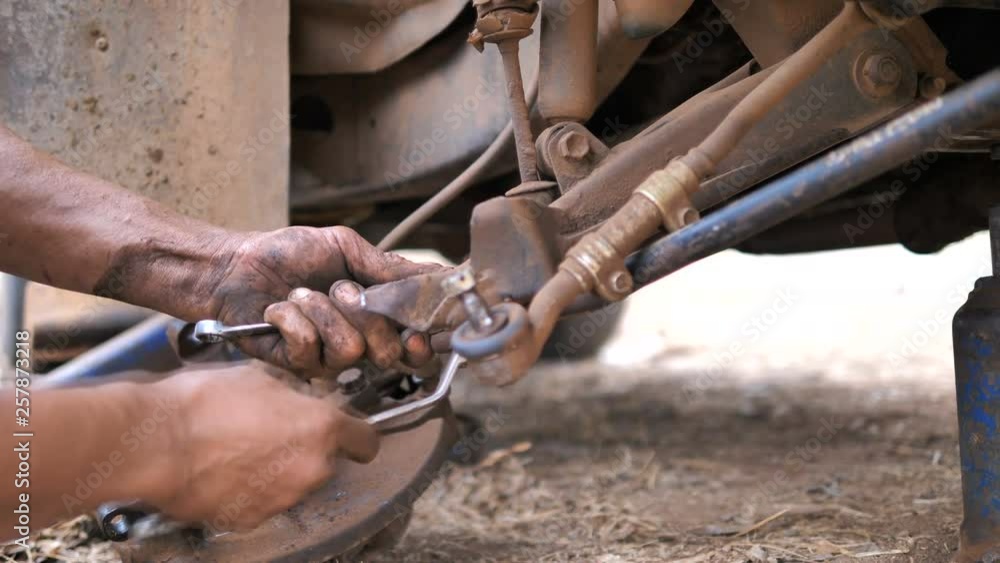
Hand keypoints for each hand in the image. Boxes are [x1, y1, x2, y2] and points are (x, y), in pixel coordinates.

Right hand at [148, 364, 377, 530]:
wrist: (156, 442)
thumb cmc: (204, 402)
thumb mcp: (259, 378)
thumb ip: (293, 396)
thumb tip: (298, 401)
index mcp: (321, 428)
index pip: (366, 441)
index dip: (356, 434)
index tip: (347, 431)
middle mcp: (311, 469)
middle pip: (324, 462)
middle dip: (305, 449)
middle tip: (270, 430)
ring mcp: (282, 499)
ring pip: (292, 483)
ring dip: (275, 470)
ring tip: (237, 448)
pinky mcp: (251, 519)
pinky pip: (261, 503)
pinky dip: (248, 491)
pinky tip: (222, 471)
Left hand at [205, 226, 437, 376]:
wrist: (236, 266)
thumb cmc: (290, 254)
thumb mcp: (344, 246)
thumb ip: (387, 266)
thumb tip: (436, 273)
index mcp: (376, 315)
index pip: (413, 344)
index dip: (421, 342)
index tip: (415, 328)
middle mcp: (358, 341)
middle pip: (389, 352)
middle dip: (367, 314)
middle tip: (341, 289)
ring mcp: (327, 357)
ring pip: (351, 349)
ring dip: (323, 311)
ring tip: (300, 295)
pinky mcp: (296, 364)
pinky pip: (310, 348)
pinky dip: (292, 318)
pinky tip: (277, 309)